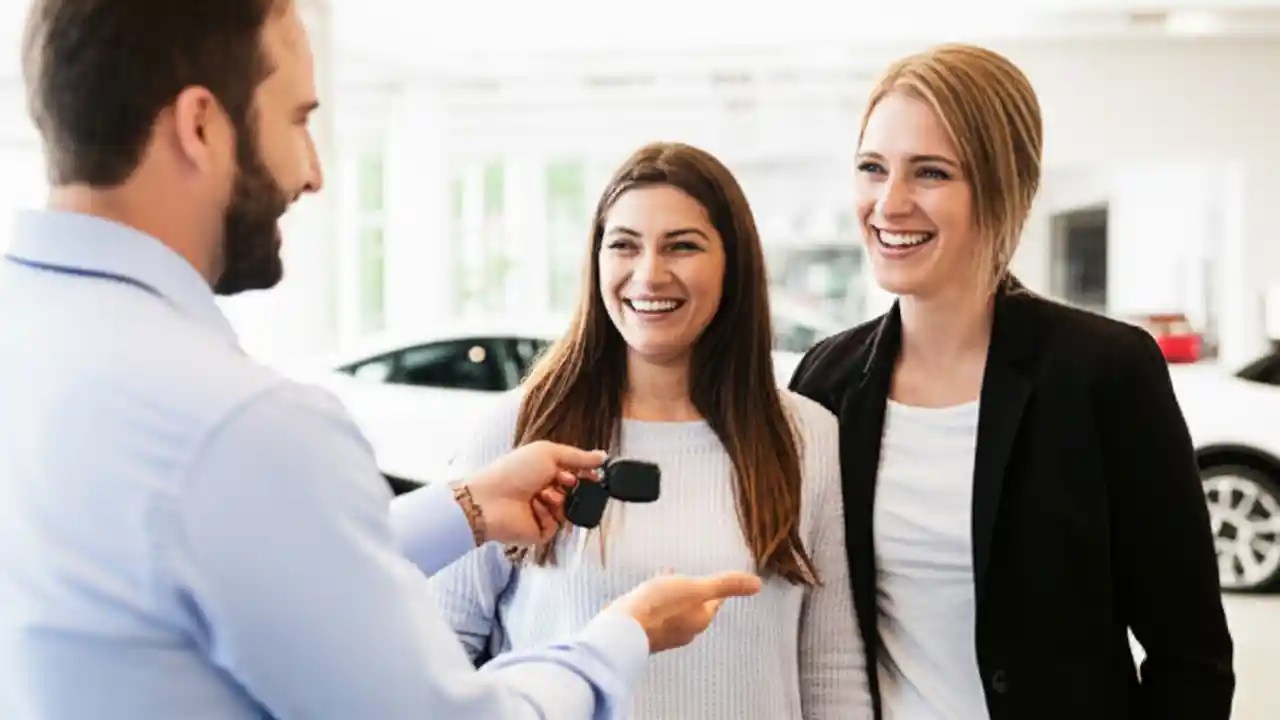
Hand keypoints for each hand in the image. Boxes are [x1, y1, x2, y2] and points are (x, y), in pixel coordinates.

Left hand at [462, 441, 606, 545]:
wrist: (490, 500)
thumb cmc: (514, 471)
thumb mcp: (549, 453)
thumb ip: (578, 457)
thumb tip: (602, 456)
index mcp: (544, 471)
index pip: (575, 474)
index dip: (585, 474)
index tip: (594, 474)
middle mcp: (544, 491)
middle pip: (574, 493)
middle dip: (571, 486)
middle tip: (562, 481)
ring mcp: (541, 513)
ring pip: (567, 509)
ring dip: (558, 499)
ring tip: (542, 494)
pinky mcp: (538, 532)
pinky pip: (556, 526)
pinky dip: (548, 515)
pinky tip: (534, 508)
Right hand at [610, 571, 762, 652]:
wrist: (622, 629)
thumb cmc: (659, 606)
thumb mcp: (696, 588)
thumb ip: (726, 584)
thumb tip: (757, 584)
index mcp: (700, 619)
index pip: (713, 602)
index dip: (714, 589)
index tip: (714, 580)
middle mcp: (684, 630)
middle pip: (692, 607)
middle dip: (690, 591)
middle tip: (685, 577)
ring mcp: (663, 633)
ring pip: (672, 610)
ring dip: (670, 594)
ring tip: (662, 579)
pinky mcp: (644, 632)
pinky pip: (653, 614)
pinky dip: (653, 602)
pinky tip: (642, 594)